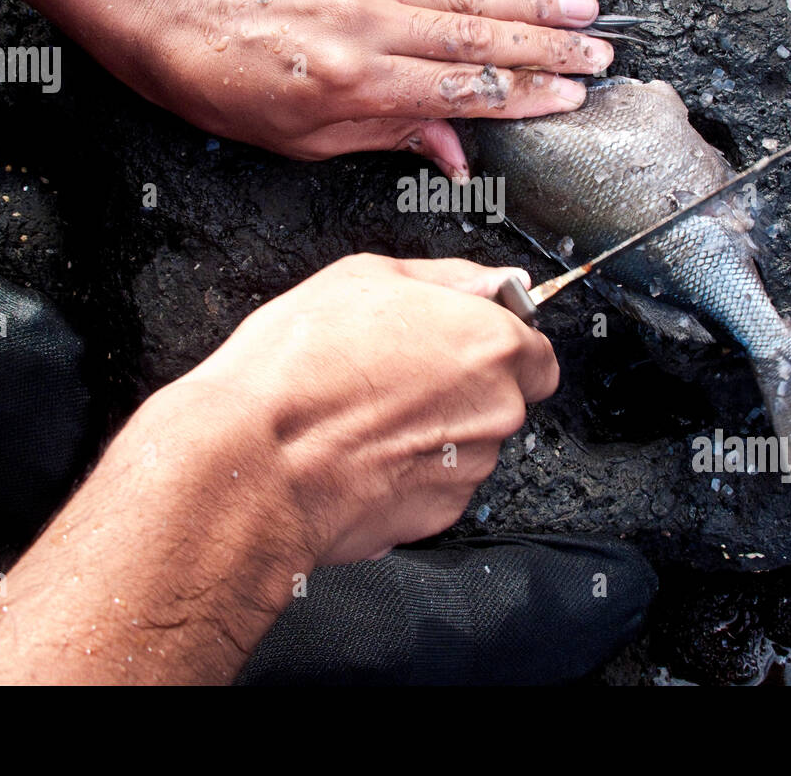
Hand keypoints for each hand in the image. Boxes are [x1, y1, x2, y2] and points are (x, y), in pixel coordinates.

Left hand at [134, 0, 614, 176]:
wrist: (186, 27)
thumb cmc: (242, 98)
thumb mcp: (314, 141)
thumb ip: (394, 137)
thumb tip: (460, 156)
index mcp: (358, 84)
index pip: (460, 91)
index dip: (521, 95)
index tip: (569, 97)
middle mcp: (371, 31)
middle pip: (477, 40)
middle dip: (546, 49)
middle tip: (600, 55)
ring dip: (533, 3)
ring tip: (586, 9)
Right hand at [172, 253, 559, 563]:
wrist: (255, 461)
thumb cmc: (299, 368)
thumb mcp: (366, 277)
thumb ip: (450, 277)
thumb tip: (496, 281)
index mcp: (490, 343)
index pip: (535, 348)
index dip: (495, 343)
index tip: (458, 342)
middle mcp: (496, 408)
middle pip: (505, 396)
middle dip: (463, 386)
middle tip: (398, 375)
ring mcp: (469, 466)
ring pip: (471, 441)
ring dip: (437, 430)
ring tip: (370, 414)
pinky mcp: (439, 513)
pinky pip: (440, 482)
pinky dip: (412, 470)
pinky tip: (364, 452)